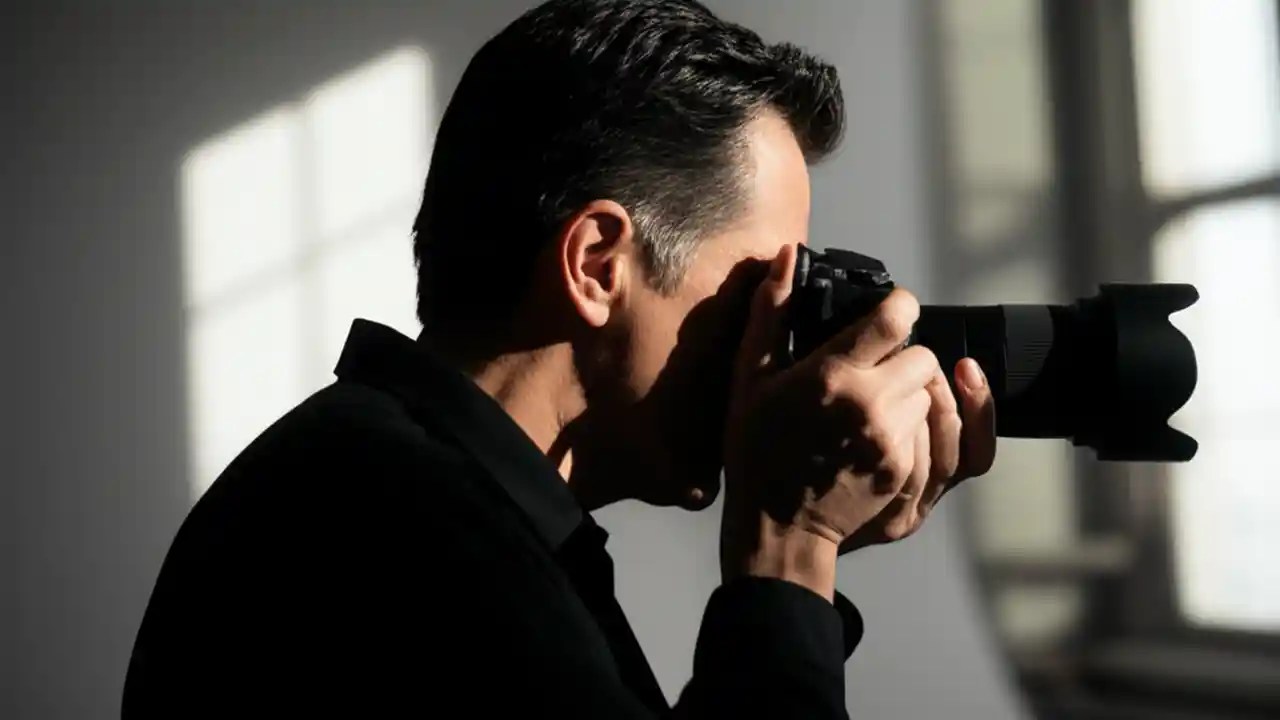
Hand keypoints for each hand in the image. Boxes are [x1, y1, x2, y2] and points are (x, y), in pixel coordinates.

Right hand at [721, 244, 990, 597]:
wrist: (776, 530)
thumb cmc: (754, 451)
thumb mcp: (749, 379)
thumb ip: (771, 314)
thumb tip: (787, 256)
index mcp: (834, 377)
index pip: (897, 317)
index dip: (900, 308)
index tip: (890, 314)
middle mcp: (872, 407)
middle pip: (924, 358)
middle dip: (904, 358)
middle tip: (872, 371)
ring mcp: (894, 444)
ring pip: (933, 397)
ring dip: (912, 396)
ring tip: (875, 407)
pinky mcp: (907, 474)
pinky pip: (939, 436)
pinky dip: (920, 429)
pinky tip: (889, 433)